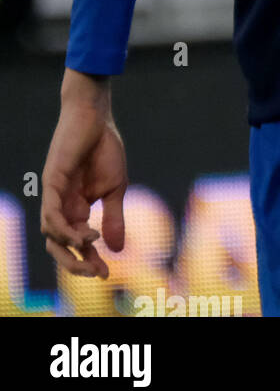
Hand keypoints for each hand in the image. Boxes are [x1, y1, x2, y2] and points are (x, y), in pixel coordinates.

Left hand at [41, 73, 126, 279]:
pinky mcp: (51, 183)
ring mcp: (55, 196)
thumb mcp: (115, 187)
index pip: (79, 243)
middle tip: (96, 272)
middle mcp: (62, 207)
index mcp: (77, 208)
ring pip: (51, 234)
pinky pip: (51, 214)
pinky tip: (83, 232)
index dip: (91, 260)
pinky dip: (64, 228)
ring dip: (70, 246)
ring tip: (92, 245)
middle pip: (58, 246)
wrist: (96, 116)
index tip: (107, 274)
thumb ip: (113, 217)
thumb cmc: (105, 148)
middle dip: (75, 263)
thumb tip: (118, 249)